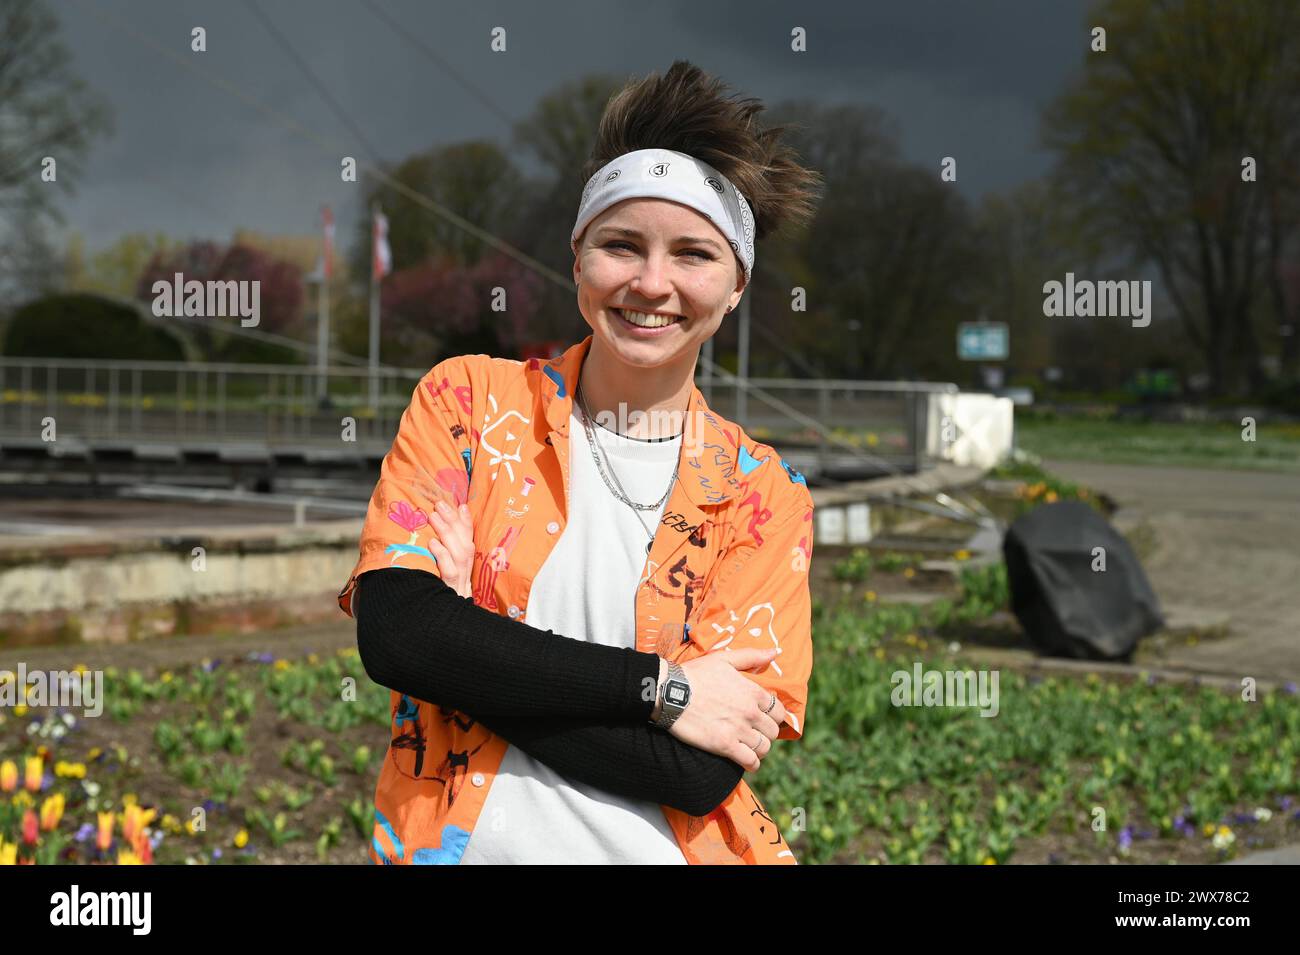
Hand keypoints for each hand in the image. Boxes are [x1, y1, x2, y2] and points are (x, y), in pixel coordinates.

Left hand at [427, 500, 474, 598]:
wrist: (448, 626)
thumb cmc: (443, 598)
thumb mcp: (446, 575)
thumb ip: (446, 556)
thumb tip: (436, 537)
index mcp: (466, 568)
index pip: (469, 540)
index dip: (466, 523)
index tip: (460, 505)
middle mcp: (466, 573)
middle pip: (464, 543)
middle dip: (453, 521)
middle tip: (440, 504)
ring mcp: (460, 582)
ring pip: (459, 553)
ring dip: (446, 532)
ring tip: (433, 516)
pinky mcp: (449, 591)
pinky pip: (449, 571)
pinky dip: (442, 555)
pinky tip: (432, 543)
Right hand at [664, 648, 786, 772]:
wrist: (670, 691)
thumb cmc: (696, 674)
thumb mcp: (724, 659)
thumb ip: (752, 656)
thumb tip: (775, 652)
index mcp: (753, 692)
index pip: (779, 711)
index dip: (774, 716)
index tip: (765, 718)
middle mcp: (750, 712)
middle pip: (773, 731)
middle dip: (766, 733)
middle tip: (755, 733)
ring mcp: (739, 730)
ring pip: (764, 748)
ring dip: (759, 749)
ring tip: (750, 747)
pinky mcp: (725, 745)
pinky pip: (750, 762)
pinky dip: (752, 764)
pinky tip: (746, 761)